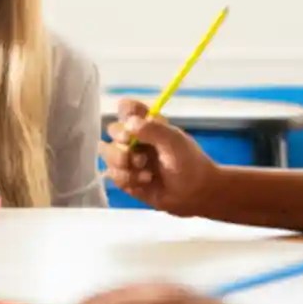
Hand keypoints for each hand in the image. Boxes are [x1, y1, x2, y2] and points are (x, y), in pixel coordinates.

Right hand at [99, 98, 217, 215]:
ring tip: (146, 173)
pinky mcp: (126, 178)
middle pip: (111, 130)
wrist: (195, 195)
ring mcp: (128, 159)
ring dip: (123, 164)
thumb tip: (129, 124)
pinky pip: (112, 175)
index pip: (126, 108)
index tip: (132, 125)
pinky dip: (128, 179)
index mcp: (147, 124)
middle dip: (120, 143)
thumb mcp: (175, 142)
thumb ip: (153, 129)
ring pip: (107, 154)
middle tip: (140, 156)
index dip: (125, 114)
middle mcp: (134, 138)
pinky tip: (145, 182)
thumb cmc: (189, 163)